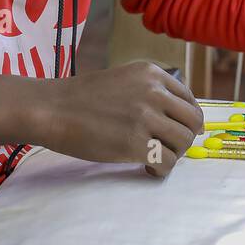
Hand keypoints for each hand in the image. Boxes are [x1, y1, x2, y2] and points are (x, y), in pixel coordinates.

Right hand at [40, 62, 202, 177]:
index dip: (185, 120)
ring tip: (154, 158)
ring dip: (173, 155)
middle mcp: (154, 92)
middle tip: (166, 148)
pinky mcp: (136, 144)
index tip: (176, 131)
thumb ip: (148, 91)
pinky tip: (146, 169)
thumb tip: (174, 117)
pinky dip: (161, 170)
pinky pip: (167, 162)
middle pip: (193, 121)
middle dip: (183, 138)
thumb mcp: (122, 79)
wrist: (51, 109)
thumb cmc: (80, 97)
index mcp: (152, 73)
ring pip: (184, 142)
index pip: (189, 99)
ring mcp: (146, 117)